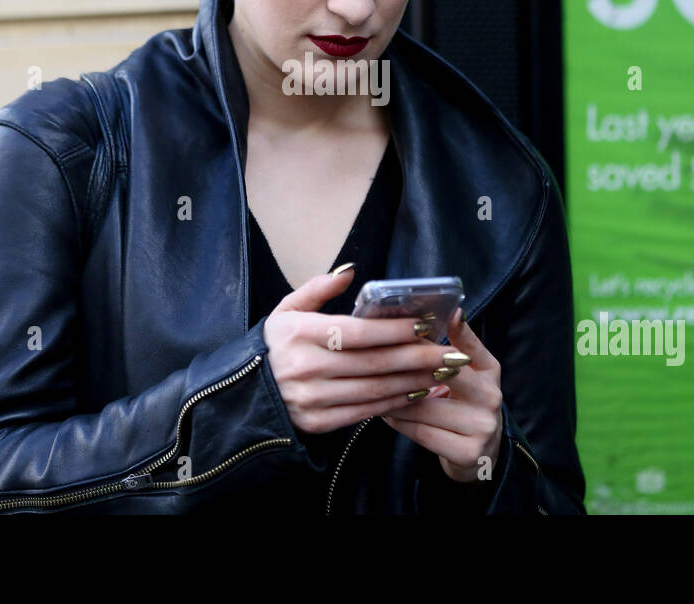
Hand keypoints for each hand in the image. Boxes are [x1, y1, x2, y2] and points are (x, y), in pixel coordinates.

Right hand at [262, 265, 458, 434]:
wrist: (243, 392)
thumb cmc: (274, 345)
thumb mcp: (286, 309)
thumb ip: (318, 288)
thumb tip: (351, 271)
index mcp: (301, 333)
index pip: (358, 331)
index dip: (394, 329)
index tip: (425, 324)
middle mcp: (307, 366)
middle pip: (374, 362)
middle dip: (417, 358)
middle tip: (450, 352)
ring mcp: (312, 398)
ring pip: (374, 390)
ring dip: (413, 382)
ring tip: (442, 373)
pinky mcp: (318, 422)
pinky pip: (364, 412)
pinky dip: (394, 404)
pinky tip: (417, 393)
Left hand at [381, 307, 504, 482]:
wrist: (481, 455)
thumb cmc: (467, 404)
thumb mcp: (471, 371)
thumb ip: (460, 342)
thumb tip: (452, 310)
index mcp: (490, 371)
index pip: (461, 348)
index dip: (431, 341)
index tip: (409, 330)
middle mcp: (491, 397)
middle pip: (438, 376)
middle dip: (404, 368)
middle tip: (373, 360)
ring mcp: (481, 427)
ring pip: (422, 407)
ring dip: (392, 397)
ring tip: (371, 387)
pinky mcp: (466, 453)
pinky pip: (420, 432)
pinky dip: (398, 422)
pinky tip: (385, 413)